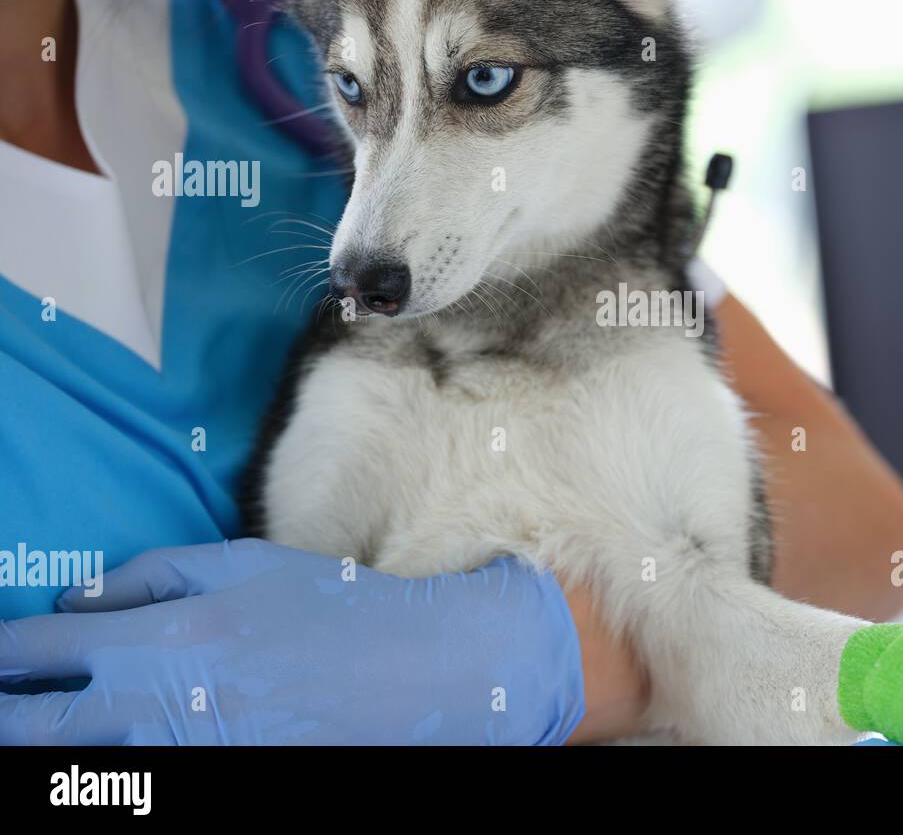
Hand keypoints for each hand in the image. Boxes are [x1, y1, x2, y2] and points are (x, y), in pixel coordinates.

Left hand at [0, 539, 586, 743]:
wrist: (414, 675)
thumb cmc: (334, 607)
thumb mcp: (245, 564)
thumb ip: (154, 574)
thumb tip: (74, 601)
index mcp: (166, 638)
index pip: (41, 652)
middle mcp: (160, 707)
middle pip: (33, 731)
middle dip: (1, 715)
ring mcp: (186, 757)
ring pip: (78, 771)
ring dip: (48, 743)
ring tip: (31, 727)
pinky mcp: (215, 780)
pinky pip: (137, 785)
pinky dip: (106, 774)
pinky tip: (110, 744)